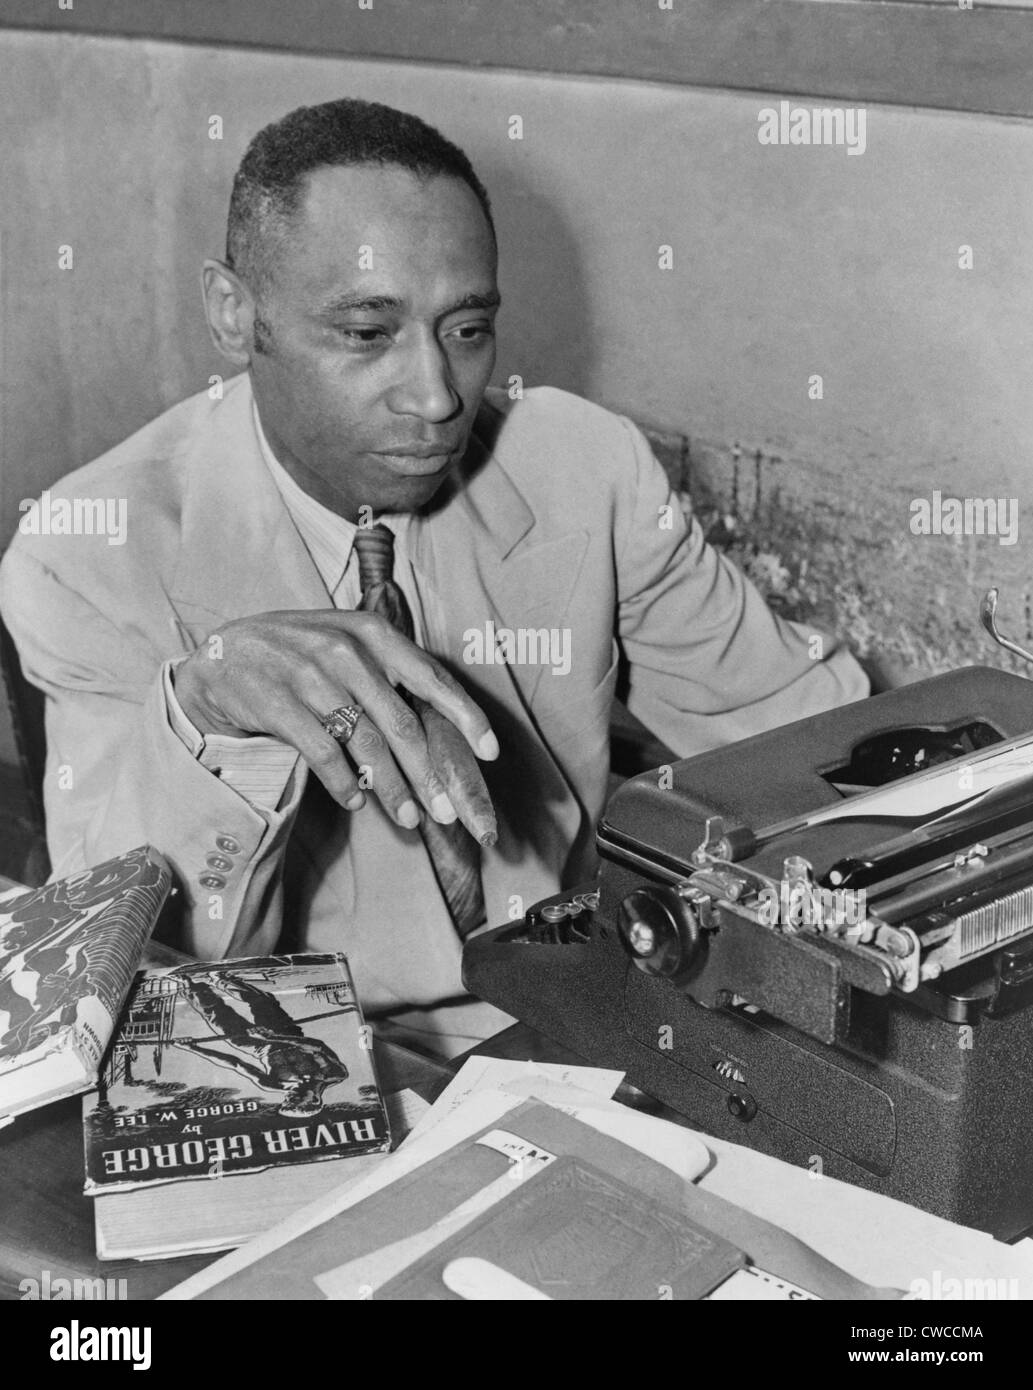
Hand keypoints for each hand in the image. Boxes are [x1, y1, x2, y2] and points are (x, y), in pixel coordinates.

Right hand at [172, 610, 498, 840]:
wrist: (223, 655)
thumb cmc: (298, 654)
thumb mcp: (346, 645)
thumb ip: (388, 673)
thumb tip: (440, 725)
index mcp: (371, 632)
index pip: (430, 676)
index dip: (465, 716)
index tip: (490, 752)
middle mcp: (344, 649)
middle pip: (400, 722)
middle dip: (428, 773)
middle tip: (447, 811)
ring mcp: (308, 674)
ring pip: (364, 742)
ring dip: (390, 787)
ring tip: (407, 818)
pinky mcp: (277, 702)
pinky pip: (322, 752)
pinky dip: (342, 782)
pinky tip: (355, 803)